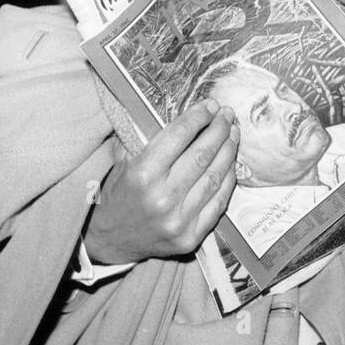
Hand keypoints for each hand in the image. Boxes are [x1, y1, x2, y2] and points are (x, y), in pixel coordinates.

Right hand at [84, 101, 238, 264]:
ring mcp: (178, 220)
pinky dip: (228, 179)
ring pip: (215, 177)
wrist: (110, 239)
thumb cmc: (119, 194)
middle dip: (219, 130)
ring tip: (234, 134)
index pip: (179, 137)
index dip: (198, 118)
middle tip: (228, 116)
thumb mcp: (125, 163)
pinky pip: (219, 202)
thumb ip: (152, 141)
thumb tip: (189, 116)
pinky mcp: (191, 236)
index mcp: (141, 175)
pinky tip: (231, 163)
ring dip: (229, 151)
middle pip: (202, 155)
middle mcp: (161, 198)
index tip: (211, 105)